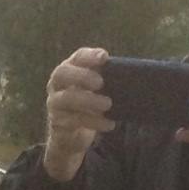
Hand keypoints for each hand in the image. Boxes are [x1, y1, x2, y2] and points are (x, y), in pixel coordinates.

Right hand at [42, 49, 112, 180]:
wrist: (73, 133)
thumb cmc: (88, 103)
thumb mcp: (96, 89)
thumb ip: (107, 78)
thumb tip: (133, 75)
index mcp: (70, 70)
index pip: (77, 57)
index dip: (89, 56)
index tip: (104, 57)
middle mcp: (57, 84)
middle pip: (61, 74)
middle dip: (82, 76)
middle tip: (100, 82)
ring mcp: (54, 103)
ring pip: (66, 98)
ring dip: (88, 100)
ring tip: (108, 104)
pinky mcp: (58, 122)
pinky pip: (74, 120)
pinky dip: (94, 121)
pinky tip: (109, 123)